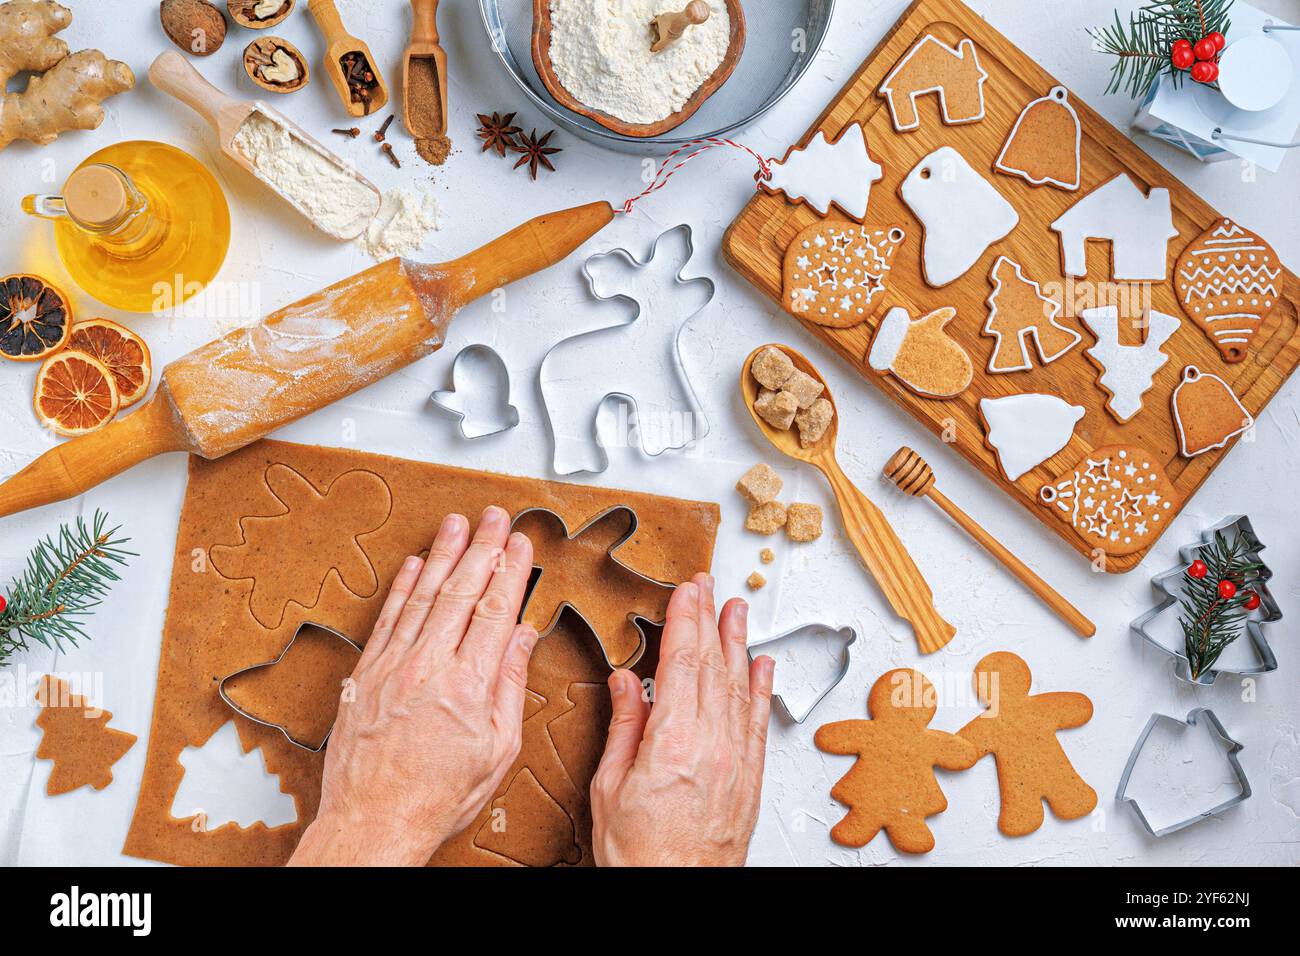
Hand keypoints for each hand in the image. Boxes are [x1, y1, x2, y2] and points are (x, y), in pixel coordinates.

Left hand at [288, 507, 537, 866]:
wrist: (373, 822)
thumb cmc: (436, 797)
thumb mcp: (497, 750)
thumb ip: (510, 687)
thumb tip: (521, 641)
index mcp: (468, 687)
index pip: (495, 611)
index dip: (510, 571)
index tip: (520, 544)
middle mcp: (428, 668)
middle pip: (461, 592)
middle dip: (481, 548)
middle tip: (493, 517)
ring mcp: (392, 667)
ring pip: (422, 597)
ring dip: (441, 555)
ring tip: (456, 525)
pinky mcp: (366, 674)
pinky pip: (387, 619)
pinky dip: (401, 588)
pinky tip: (413, 565)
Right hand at [590, 574, 774, 865]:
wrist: (677, 893)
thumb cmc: (641, 853)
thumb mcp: (610, 786)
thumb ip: (624, 727)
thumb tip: (626, 683)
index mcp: (671, 741)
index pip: (680, 663)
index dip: (685, 620)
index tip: (686, 592)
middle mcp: (711, 744)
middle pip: (712, 665)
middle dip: (710, 618)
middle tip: (709, 586)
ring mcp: (736, 759)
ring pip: (739, 685)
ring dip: (737, 641)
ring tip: (737, 609)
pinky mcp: (749, 776)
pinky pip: (759, 720)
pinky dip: (762, 687)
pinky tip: (763, 664)